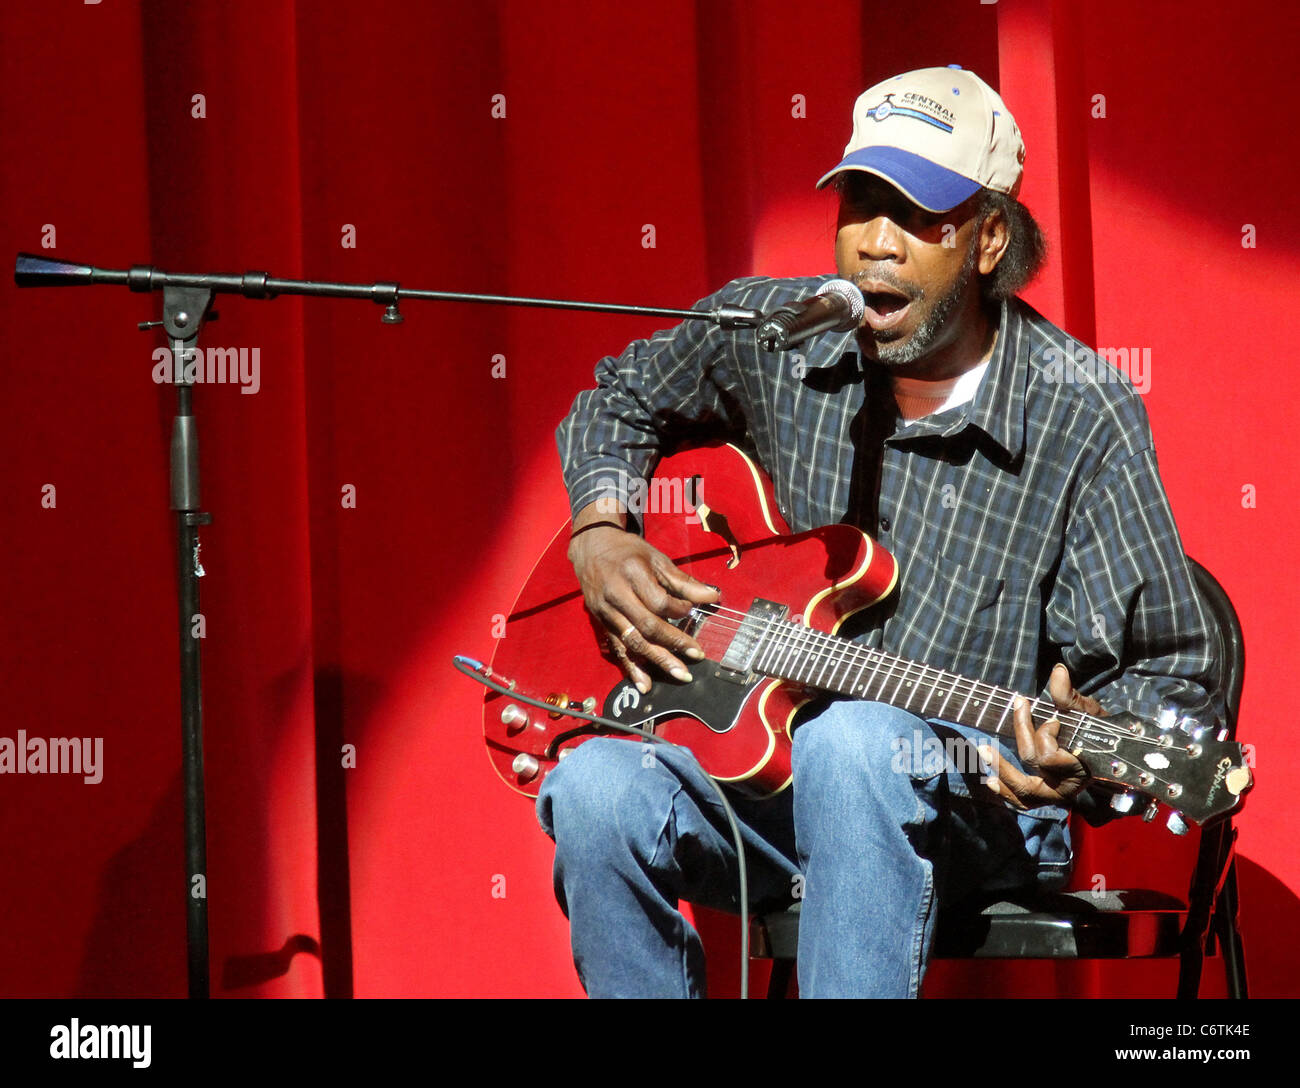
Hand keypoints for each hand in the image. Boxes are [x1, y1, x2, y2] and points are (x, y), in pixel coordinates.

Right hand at [567, 503, 719, 692]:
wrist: (591, 547)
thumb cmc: (628, 552)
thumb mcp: (656, 558)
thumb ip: (683, 581)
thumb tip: (712, 597)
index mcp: (632, 574)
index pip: (659, 601)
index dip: (678, 610)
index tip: (691, 612)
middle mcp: (616, 595)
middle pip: (647, 626)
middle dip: (673, 644)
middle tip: (696, 656)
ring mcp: (606, 611)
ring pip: (633, 641)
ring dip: (657, 660)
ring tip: (679, 674)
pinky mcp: (601, 622)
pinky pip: (617, 649)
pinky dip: (631, 668)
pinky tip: (644, 684)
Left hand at [977, 663, 1098, 808]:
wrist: (1112, 755)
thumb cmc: (1099, 732)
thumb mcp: (1088, 712)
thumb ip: (1070, 696)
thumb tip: (1058, 671)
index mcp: (1081, 766)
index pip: (1050, 755)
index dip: (1046, 734)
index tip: (1053, 718)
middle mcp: (1068, 784)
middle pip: (1033, 761)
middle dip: (1024, 732)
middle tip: (1018, 706)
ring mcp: (1055, 793)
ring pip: (1024, 789)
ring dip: (1001, 770)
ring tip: (983, 749)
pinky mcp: (1045, 795)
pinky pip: (1023, 799)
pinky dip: (1006, 791)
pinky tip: (988, 780)